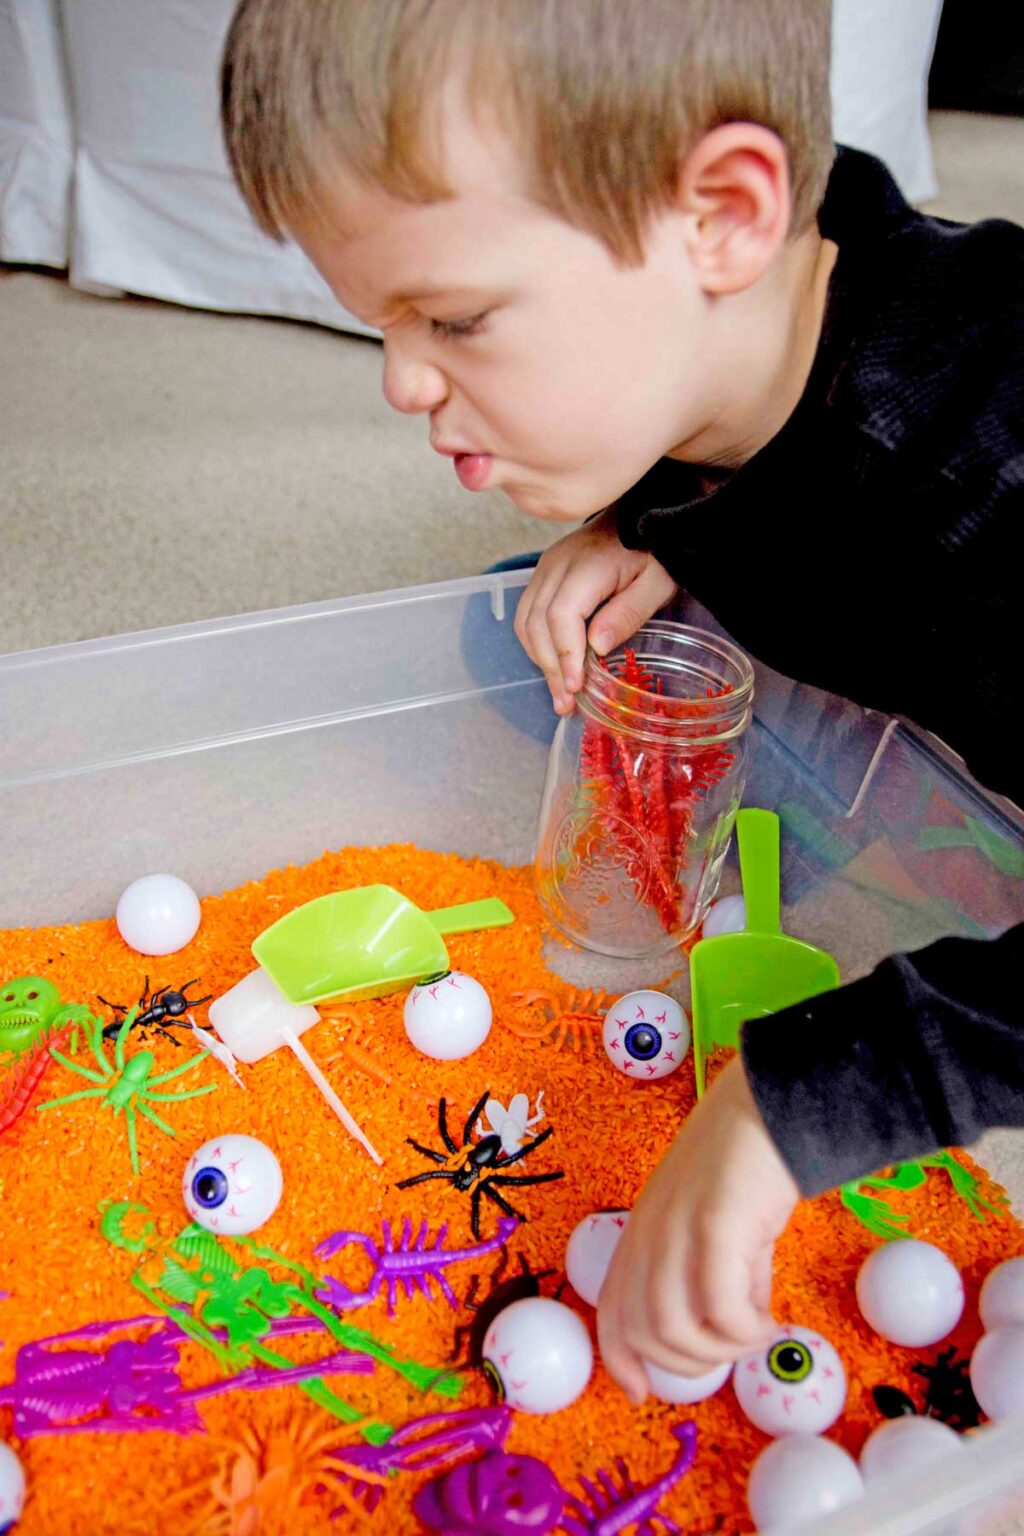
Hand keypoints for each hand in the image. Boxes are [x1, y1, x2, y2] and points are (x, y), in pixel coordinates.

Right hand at [513, 509, 678, 712]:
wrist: (642, 517)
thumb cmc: (654, 552)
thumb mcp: (657, 584)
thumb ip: (628, 613)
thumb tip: (596, 647)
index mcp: (587, 565)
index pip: (561, 615)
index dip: (565, 654)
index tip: (576, 686)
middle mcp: (557, 564)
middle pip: (535, 622)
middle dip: (550, 667)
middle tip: (566, 703)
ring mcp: (546, 568)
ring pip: (525, 621)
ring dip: (540, 659)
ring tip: (560, 692)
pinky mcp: (544, 574)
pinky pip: (527, 613)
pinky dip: (537, 644)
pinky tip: (555, 665)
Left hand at [597, 1057, 800, 1401]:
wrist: (769, 1107)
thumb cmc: (747, 1162)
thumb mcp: (718, 1224)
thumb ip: (718, 1273)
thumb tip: (737, 1324)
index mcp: (641, 1232)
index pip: (611, 1311)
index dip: (619, 1359)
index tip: (640, 1392)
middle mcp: (649, 1233)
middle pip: (642, 1331)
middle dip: (687, 1363)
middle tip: (733, 1347)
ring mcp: (677, 1228)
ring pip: (674, 1328)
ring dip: (721, 1350)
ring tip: (755, 1332)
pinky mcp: (715, 1224)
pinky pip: (721, 1308)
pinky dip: (746, 1331)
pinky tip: (769, 1320)